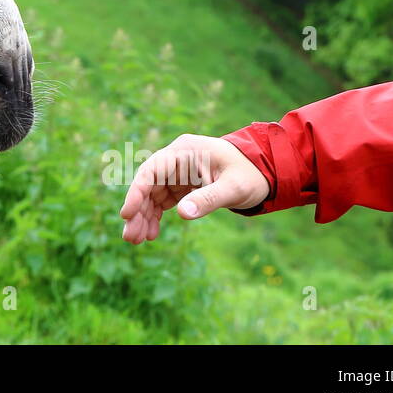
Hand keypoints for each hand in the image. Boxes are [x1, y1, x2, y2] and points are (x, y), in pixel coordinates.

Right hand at [120, 134, 269, 243]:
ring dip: (144, 216)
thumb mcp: (233, 188)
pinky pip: (163, 201)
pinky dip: (156, 216)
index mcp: (184, 152)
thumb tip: (182, 214)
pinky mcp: (182, 184)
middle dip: (138, 211)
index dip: (137, 192)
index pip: (152, 170)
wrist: (265, 172)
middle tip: (130, 237)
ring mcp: (177, 172)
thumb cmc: (250, 175)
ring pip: (152, 195)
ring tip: (137, 240)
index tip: (127, 214)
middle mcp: (176, 160)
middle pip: (148, 185)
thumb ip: (208, 199)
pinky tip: (152, 233)